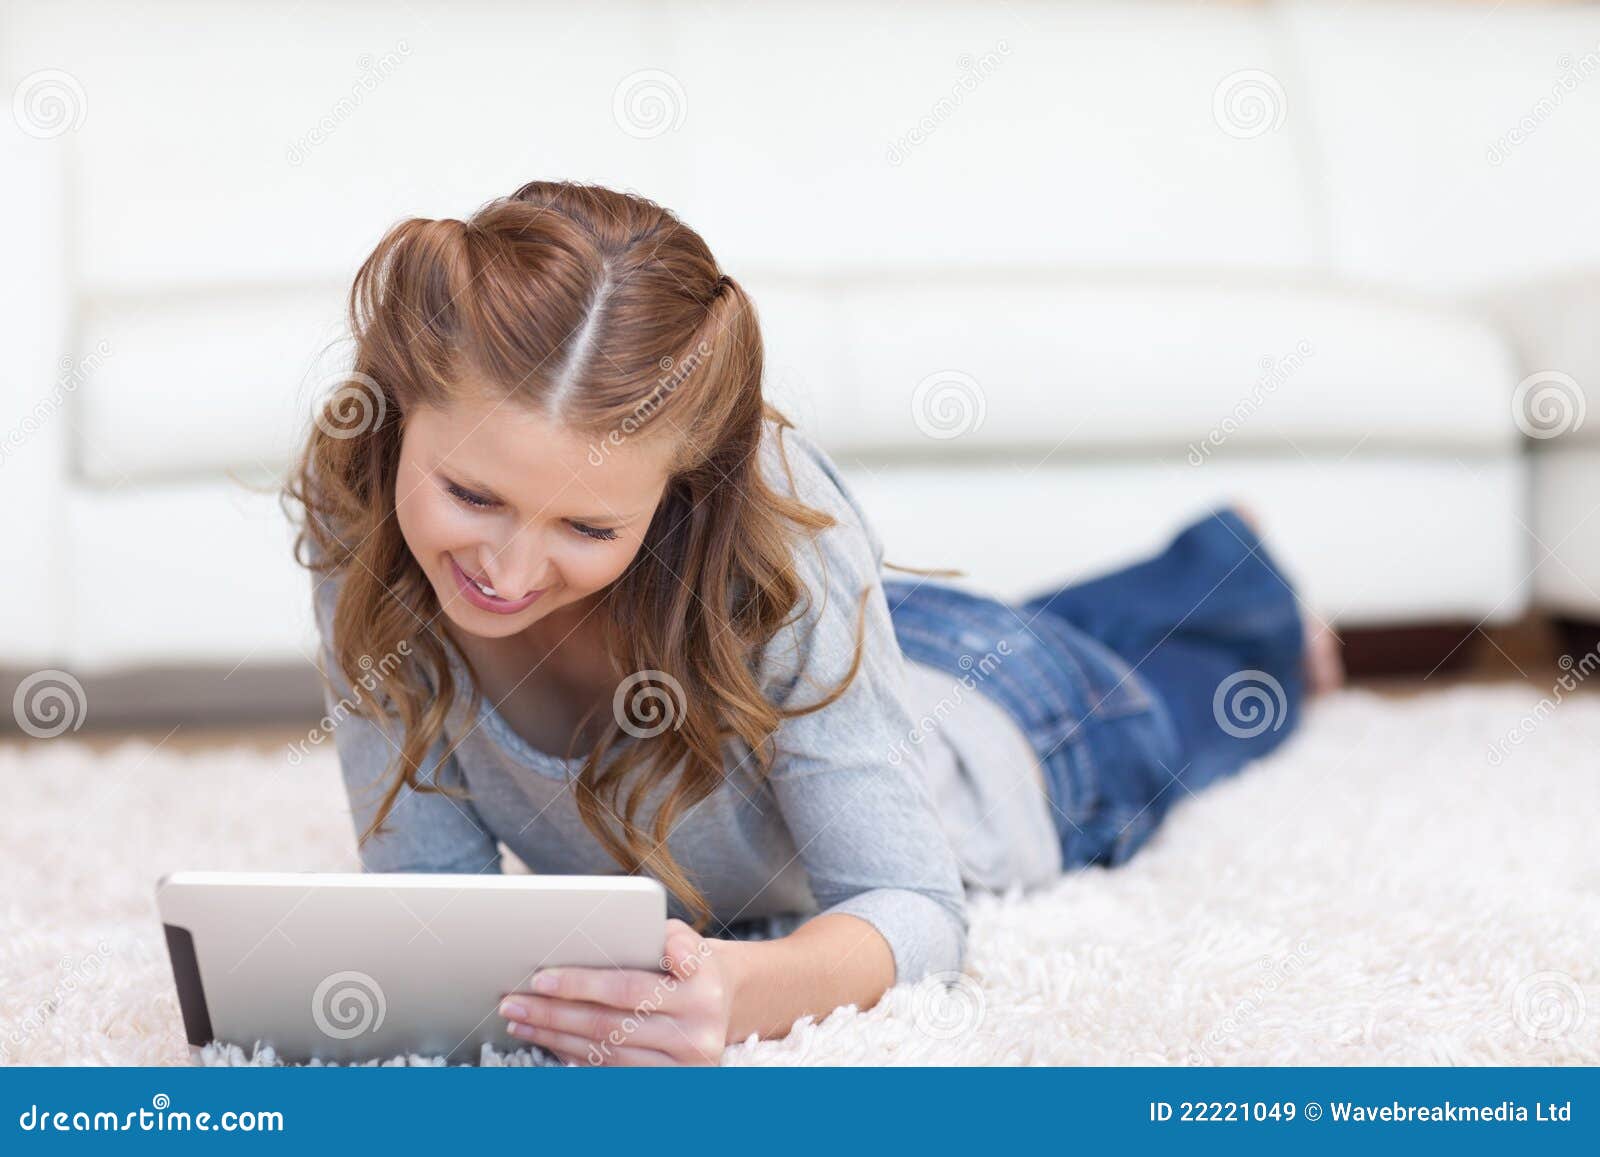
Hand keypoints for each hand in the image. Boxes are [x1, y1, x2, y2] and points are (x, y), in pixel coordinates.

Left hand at [499, 918, 732, 1065]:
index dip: (581, 983)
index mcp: (702, 984)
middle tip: (513, 1000)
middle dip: (554, 1011)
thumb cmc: (689, 963)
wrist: (723, 1002)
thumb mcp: (683, 938)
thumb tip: (629, 935)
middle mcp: (698, 1030)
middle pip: (610, 1022)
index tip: (541, 977)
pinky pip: (613, 1071)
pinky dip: (575, 1056)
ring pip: (606, 1051)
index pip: (629, 985)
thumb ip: (659, 934)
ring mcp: (686, 1064)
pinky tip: (549, 1041)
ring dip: (556, 1036)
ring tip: (521, 1020)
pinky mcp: (672, 1083)